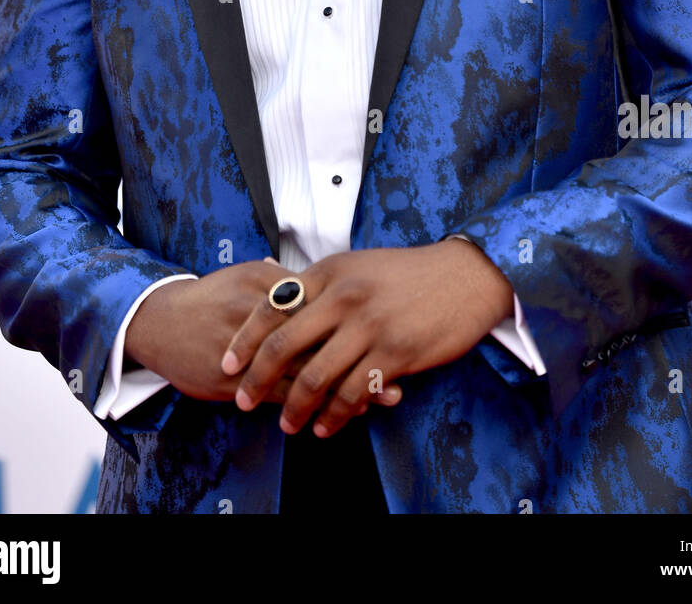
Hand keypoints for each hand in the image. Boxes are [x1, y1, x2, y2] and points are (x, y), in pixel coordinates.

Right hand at [123, 260, 402, 408]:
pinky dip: (310, 404)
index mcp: (266, 283)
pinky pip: (277, 395)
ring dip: (344, 384)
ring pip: (302, 369)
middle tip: (398, 361)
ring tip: (381, 393)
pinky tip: (335, 410)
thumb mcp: (249, 276)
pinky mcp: (232, 381)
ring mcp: (245, 350)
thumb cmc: (211, 297)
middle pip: (318, 334)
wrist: (159, 322)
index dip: (356, 314)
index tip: (389, 322)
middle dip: (359, 351)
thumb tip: (324, 281)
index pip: (320, 299)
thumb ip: (287, 281)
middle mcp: (258, 315)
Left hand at [221, 241, 514, 437]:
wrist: (464, 276)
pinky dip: (334, 416)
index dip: (245, 338)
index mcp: (330, 272)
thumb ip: (323, 283)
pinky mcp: (394, 353)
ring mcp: (368, 326)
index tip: (227, 362)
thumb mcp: (359, 265)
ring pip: (316, 376)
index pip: (272, 306)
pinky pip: (353, 393)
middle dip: (256, 379)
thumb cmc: (410, 273)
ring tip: (286, 424)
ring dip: (295, 407)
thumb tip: (280, 291)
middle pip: (284, 345)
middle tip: (241, 400)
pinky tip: (326, 426)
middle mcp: (343, 297)